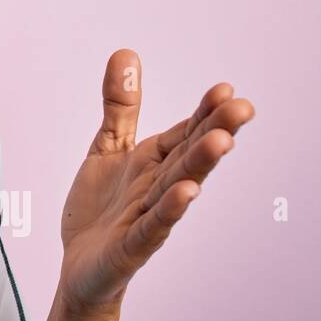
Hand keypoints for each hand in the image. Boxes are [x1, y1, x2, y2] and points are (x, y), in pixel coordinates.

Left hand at [55, 49, 254, 320]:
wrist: (79, 267)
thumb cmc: (100, 209)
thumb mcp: (107, 147)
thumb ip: (120, 105)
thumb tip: (126, 54)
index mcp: (154, 162)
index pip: (185, 133)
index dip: (203, 113)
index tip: (225, 89)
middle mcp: (157, 187)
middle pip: (188, 156)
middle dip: (214, 131)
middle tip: (242, 107)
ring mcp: (147, 216)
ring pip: (177, 188)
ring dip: (199, 166)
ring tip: (221, 141)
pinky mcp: (132, 245)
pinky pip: (152, 226)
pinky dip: (169, 210)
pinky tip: (186, 193)